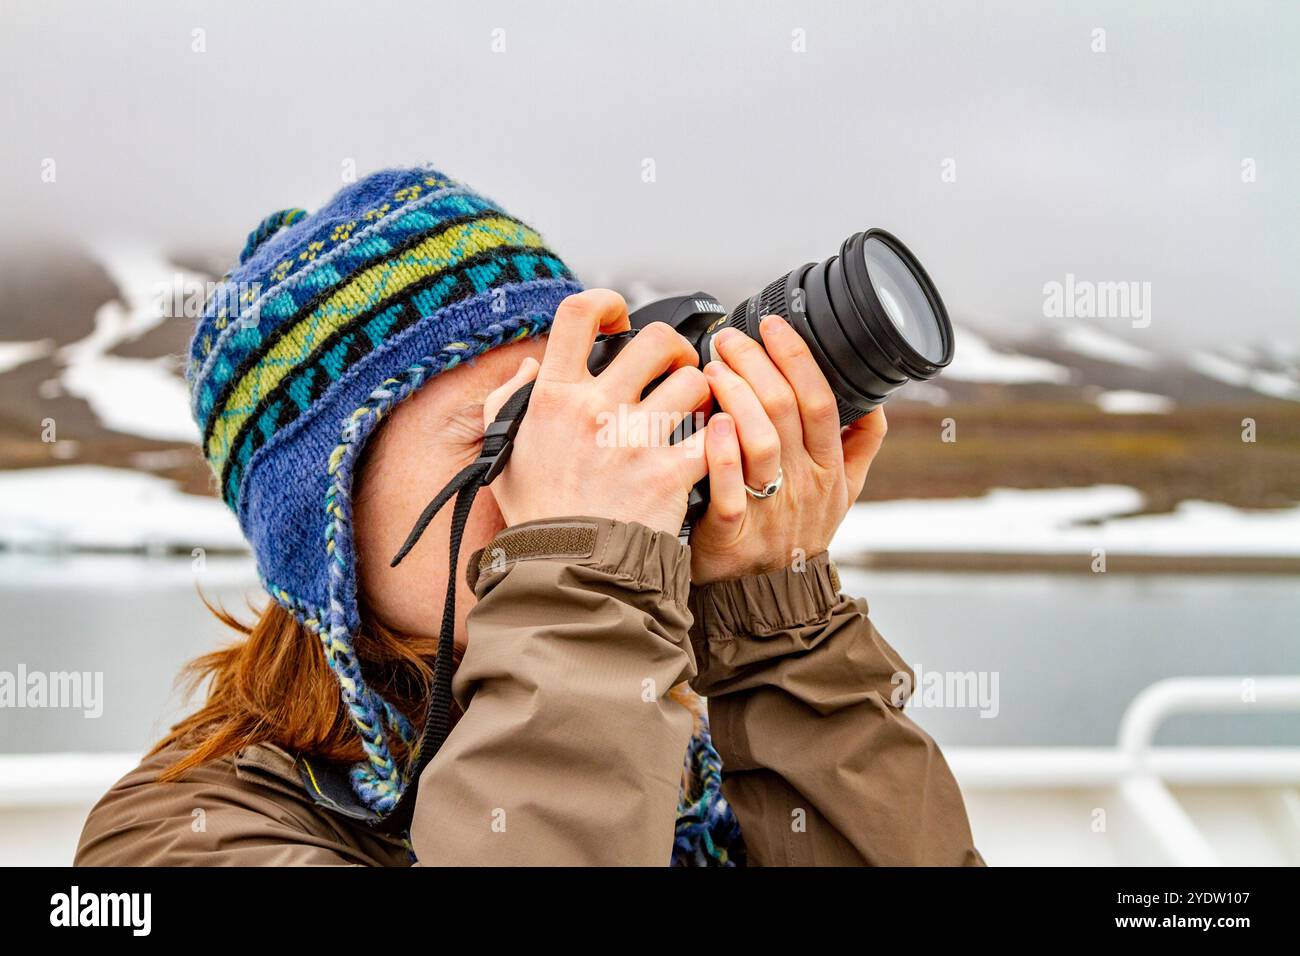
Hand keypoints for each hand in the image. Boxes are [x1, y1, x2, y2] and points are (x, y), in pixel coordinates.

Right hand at [484, 290, 711, 535]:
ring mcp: (635, 440)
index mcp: (553, 397)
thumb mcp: (505, 452)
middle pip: (655, 340)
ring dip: (702, 393)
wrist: (566, 570)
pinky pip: (714, 435)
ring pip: (693, 382)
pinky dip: (720, 437)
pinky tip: (711, 446)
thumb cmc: (539, 515)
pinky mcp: (670, 473)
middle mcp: (595, 410)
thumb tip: (531, 365)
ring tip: (696, 410)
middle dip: (674, 348)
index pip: (577, 314)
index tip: (619, 317)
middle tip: (674, 368)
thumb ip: (511, 401)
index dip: (606, 302)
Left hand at [690, 315, 886, 583]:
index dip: (797, 356)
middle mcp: (805, 485)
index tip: (772, 324)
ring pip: (761, 442)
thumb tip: (876, 397)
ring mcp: (771, 510)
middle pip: (786, 410)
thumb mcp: (843, 491)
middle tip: (728, 338)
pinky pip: (732, 491)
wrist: (768, 598)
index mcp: (830, 467)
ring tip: (711, 368)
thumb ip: (861, 444)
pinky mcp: (734, 534)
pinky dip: (722, 454)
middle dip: (755, 363)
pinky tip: (710, 423)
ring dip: (736, 396)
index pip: (821, 400)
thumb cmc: (798, 533)